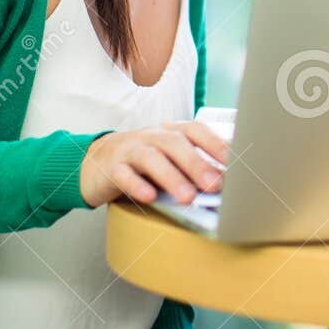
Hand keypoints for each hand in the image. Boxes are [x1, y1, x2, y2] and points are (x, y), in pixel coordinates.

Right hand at [78, 120, 228, 206]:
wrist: (94, 163)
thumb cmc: (142, 163)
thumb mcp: (168, 159)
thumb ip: (192, 167)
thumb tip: (224, 186)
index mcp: (170, 132)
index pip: (195, 130)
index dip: (215, 144)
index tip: (233, 162)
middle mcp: (151, 136)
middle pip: (175, 144)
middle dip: (197, 165)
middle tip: (215, 186)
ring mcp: (129, 150)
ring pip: (151, 158)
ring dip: (171, 177)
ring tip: (188, 197)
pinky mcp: (110, 168)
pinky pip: (123, 175)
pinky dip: (137, 185)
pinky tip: (149, 197)